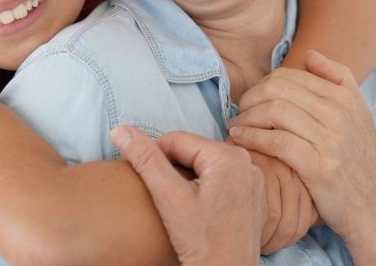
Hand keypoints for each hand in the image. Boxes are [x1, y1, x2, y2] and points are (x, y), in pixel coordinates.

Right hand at [111, 126, 264, 265]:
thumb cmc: (202, 244)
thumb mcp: (169, 198)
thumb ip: (145, 160)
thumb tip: (120, 131)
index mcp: (229, 156)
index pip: (176, 140)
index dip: (154, 158)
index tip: (147, 182)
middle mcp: (247, 162)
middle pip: (193, 152)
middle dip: (173, 169)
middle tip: (165, 197)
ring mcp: (254, 179)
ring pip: (206, 166)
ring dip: (188, 179)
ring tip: (181, 206)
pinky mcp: (254, 195)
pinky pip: (222, 180)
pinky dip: (206, 189)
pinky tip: (199, 211)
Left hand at [228, 50, 375, 258]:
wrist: (372, 209)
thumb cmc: (358, 161)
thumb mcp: (359, 115)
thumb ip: (338, 79)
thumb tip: (310, 54)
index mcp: (345, 98)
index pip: (290, 76)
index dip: (263, 84)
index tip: (250, 99)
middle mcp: (340, 114)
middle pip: (279, 89)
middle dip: (250, 97)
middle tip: (239, 111)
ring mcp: (331, 140)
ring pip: (275, 111)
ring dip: (246, 117)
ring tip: (236, 126)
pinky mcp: (319, 167)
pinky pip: (276, 141)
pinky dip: (251, 137)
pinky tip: (239, 139)